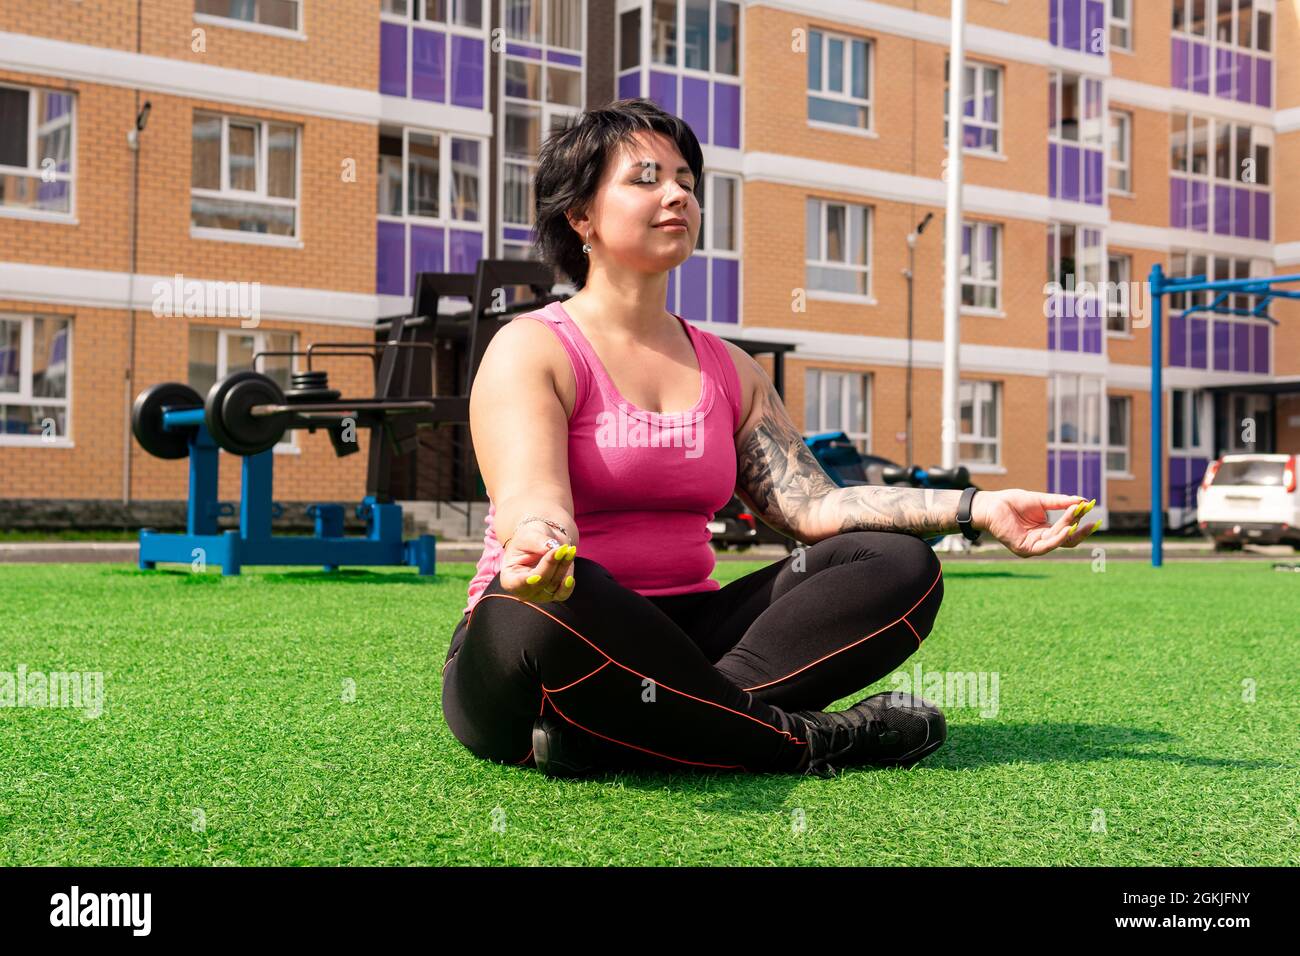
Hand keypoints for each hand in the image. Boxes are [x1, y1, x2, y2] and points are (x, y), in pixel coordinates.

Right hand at [499, 523, 577, 603]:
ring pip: (554, 584)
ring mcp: (540, 595)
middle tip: (562, 548)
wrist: (544, 541)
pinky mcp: (555, 595)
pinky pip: (563, 593)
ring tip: (568, 549)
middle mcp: (523, 591)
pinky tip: (571, 567)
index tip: (536, 576)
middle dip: (552, 564)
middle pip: (540, 583)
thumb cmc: (530, 538)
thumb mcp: (529, 534)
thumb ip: (538, 542)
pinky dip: (569, 582)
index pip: (517, 583)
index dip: (527, 581)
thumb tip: (551, 548)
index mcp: (510, 578)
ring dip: (564, 565)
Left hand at [971, 490, 1098, 557]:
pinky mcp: (1024, 549)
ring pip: (1058, 541)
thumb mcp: (1041, 501)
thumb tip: (1082, 501)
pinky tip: (1066, 529)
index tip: (1091, 510)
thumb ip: (1060, 502)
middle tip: (1093, 520)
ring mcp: (1033, 547)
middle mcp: (1041, 541)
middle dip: (1079, 529)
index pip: (1067, 530)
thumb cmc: (1011, 502)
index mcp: (1045, 530)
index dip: (1080, 521)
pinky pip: (1045, 546)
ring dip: (1069, 528)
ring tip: (1077, 516)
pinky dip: (1057, 538)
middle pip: (1067, 539)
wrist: (990, 504)